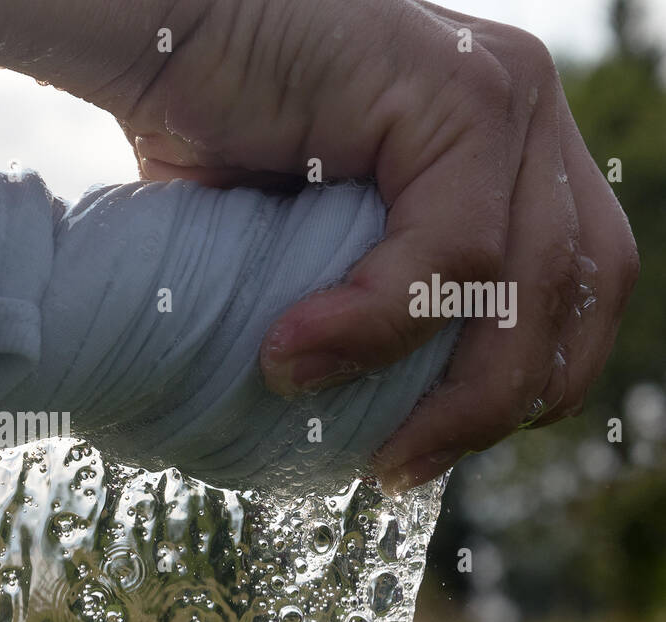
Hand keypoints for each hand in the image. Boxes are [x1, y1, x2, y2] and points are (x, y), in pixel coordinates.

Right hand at [110, 0, 638, 492]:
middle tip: (398, 467)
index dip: (526, 387)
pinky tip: (292, 355)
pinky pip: (453, 251)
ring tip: (352, 444)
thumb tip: (376, 420)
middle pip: (580, 293)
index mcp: (509, 156)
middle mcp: (527, 117)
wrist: (153, 34)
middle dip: (496, 408)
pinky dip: (371, 324)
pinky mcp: (457, 87)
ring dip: (441, 392)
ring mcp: (505, 93)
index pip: (578, 291)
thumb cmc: (209, 142)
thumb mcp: (308, 251)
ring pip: (528, 285)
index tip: (427, 451)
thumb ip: (366, 309)